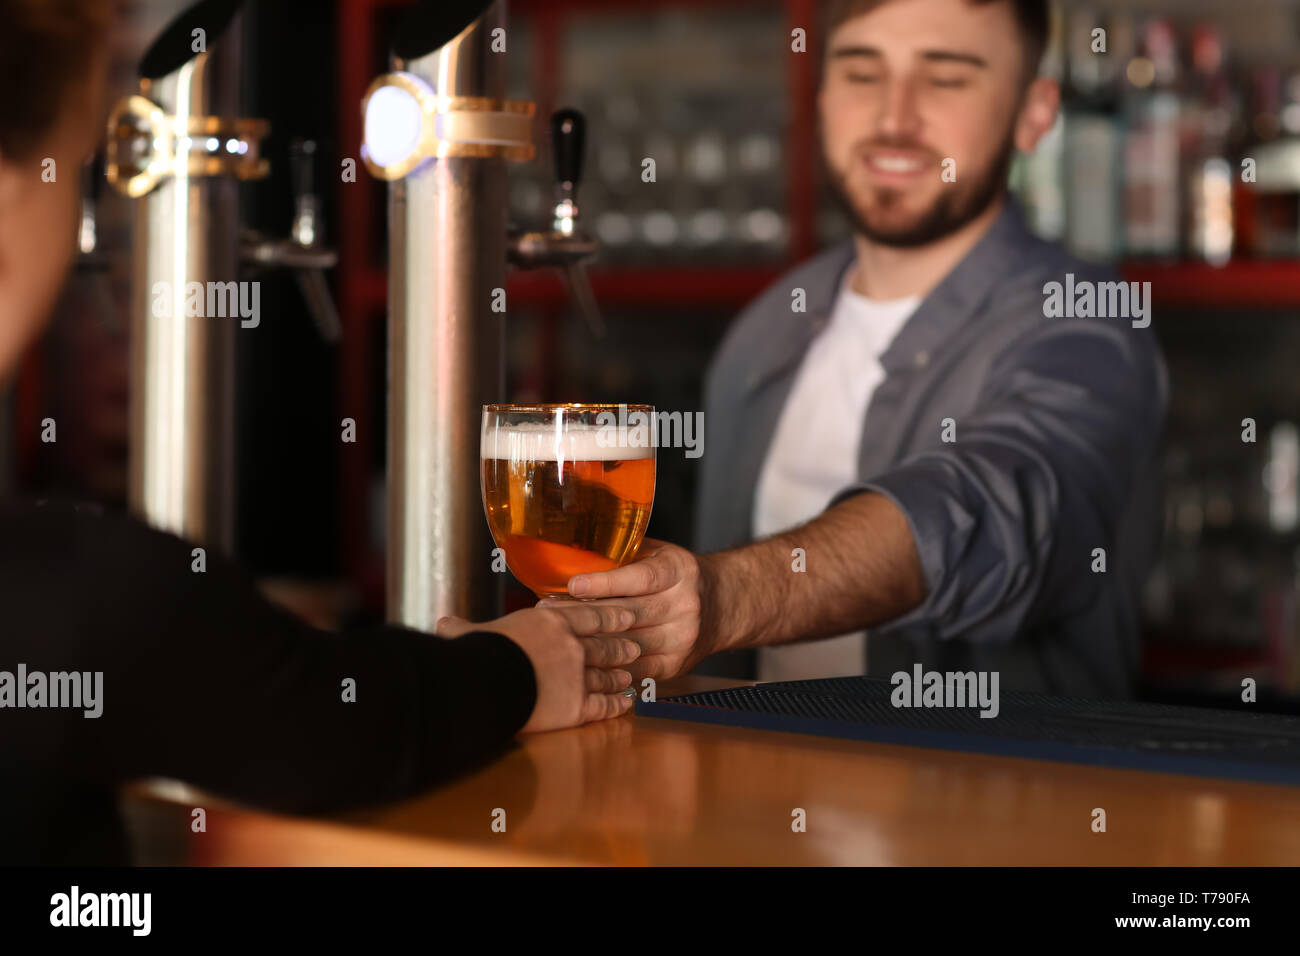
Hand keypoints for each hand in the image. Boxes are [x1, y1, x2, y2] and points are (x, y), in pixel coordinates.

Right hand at [438, 604, 641, 732]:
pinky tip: (625, 703)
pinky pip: (604, 705)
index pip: (590, 615)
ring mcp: (578, 676)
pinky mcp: (577, 706)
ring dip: (620, 674)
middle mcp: (572, 646)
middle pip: (605, 645)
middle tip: (635, 645)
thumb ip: (467, 630)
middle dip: (621, 646)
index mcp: (552, 622)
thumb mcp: (477, 635)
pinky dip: (617, 704)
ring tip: (630, 674)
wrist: (486, 683)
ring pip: (607, 674)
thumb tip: (444, 624)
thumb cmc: (479, 654)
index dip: (611, 614)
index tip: (626, 613)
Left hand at [539, 539, 716, 683]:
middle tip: (547, 610)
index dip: (606, 583)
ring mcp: (682, 639)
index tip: (573, 584)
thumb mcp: (659, 554)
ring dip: (589, 641)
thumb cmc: (677, 576)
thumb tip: (572, 552)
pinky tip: (581, 659)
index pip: (641, 578)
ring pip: (627, 644)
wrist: (723, 606)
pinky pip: (633, 669)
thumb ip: (625, 556)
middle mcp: (685, 606)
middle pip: (628, 613)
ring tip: (557, 634)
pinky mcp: (674, 666)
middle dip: (585, 613)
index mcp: (679, 571)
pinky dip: (606, 665)